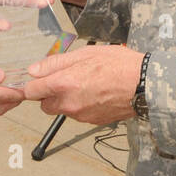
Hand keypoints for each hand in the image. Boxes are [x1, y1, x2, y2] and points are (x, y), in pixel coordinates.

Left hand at [22, 45, 143, 124]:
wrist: (144, 85)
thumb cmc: (118, 65)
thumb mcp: (85, 53)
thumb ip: (55, 63)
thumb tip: (34, 70)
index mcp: (63, 83)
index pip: (31, 92)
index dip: (32, 85)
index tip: (37, 80)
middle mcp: (69, 103)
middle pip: (44, 105)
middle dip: (49, 94)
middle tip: (64, 79)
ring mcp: (81, 115)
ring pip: (62, 110)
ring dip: (66, 100)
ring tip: (85, 84)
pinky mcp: (92, 122)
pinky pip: (78, 114)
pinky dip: (81, 105)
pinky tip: (95, 93)